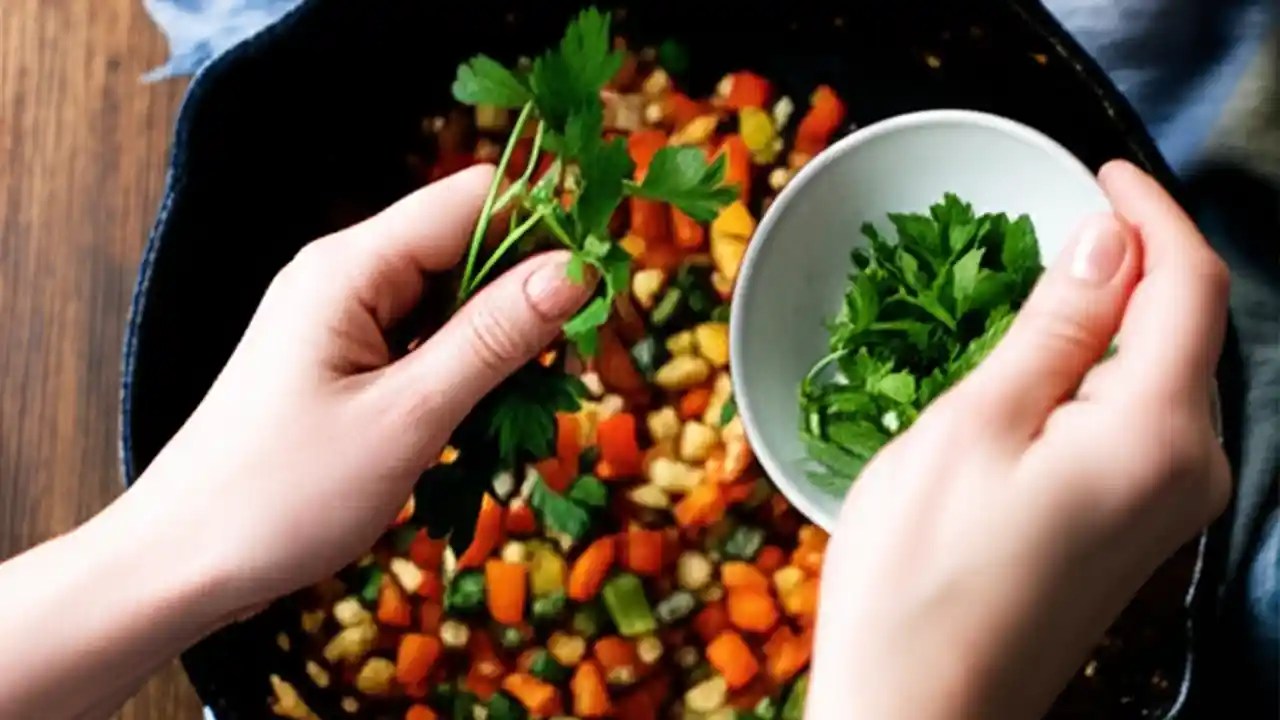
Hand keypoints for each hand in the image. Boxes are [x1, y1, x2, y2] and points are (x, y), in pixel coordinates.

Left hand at [119, 165, 591, 614]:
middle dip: (525, 299)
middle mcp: (346, 274)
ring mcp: (340, 319)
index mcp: (352, 265)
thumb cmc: (285, 493)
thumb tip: (579, 269)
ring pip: (451, 301)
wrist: (179, 565)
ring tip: (519, 415)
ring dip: (497, 347)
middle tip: (560, 376)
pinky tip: (476, 427)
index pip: (473, 196)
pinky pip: (422, 343)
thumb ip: (495, 337)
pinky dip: (461, 376)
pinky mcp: (340, 361)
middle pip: (467, 245)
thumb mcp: (408, 416)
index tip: (595, 295)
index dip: (543, 229)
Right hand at [807, 161, 1230, 719]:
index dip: (1152, 215)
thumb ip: (1055, 327)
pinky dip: (1100, 375)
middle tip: (1054, 222)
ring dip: (1113, 319)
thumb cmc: (922, 574)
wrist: (916, 710)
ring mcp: (1167, 508)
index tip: (1101, 171)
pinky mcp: (1134, 531)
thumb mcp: (975, 424)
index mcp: (1156, 434)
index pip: (1191, 287)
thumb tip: (1107, 240)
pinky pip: (1139, 423)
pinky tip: (1044, 369)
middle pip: (1188, 330)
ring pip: (1163, 375)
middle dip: (1134, 263)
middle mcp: (1189, 471)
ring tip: (1037, 287)